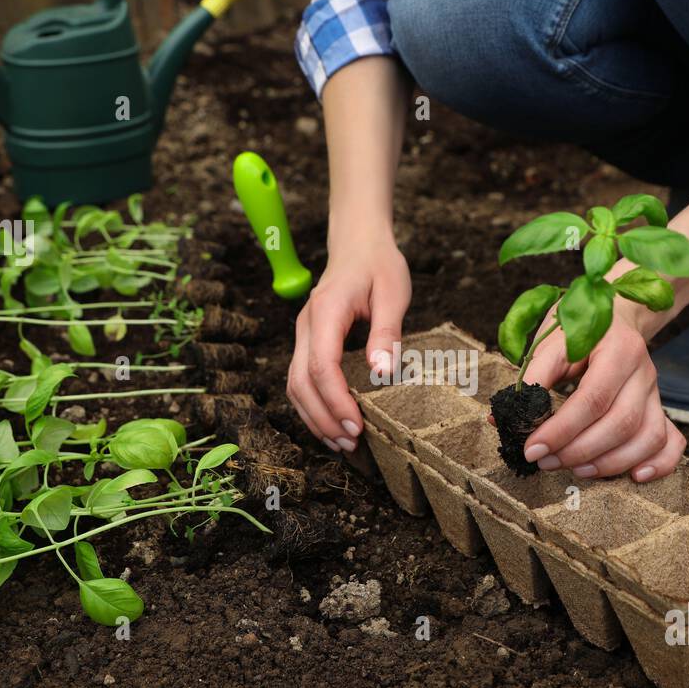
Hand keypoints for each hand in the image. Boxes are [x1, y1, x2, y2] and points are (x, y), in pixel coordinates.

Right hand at [287, 231, 410, 451]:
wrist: (359, 243)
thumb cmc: (379, 265)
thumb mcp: (394, 293)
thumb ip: (387, 332)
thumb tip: (383, 372)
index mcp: (326, 311)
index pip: (321, 366)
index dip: (336, 402)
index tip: (357, 427)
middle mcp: (306, 325)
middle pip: (300, 382)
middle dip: (324, 418)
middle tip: (352, 444)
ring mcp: (303, 334)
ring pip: (294, 385)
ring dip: (315, 418)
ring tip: (342, 444)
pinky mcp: (307, 342)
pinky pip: (300, 380)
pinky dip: (313, 407)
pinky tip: (332, 425)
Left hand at [519, 299, 684, 481]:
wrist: (613, 312)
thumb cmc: (578, 329)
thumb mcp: (551, 343)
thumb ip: (532, 379)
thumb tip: (505, 419)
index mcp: (618, 349)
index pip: (593, 398)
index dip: (561, 430)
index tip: (532, 449)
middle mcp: (643, 371)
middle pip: (622, 423)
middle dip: (580, 451)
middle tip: (546, 462)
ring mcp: (656, 392)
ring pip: (647, 437)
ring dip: (610, 463)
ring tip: (575, 470)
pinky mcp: (661, 408)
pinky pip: (671, 441)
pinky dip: (658, 464)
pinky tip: (634, 477)